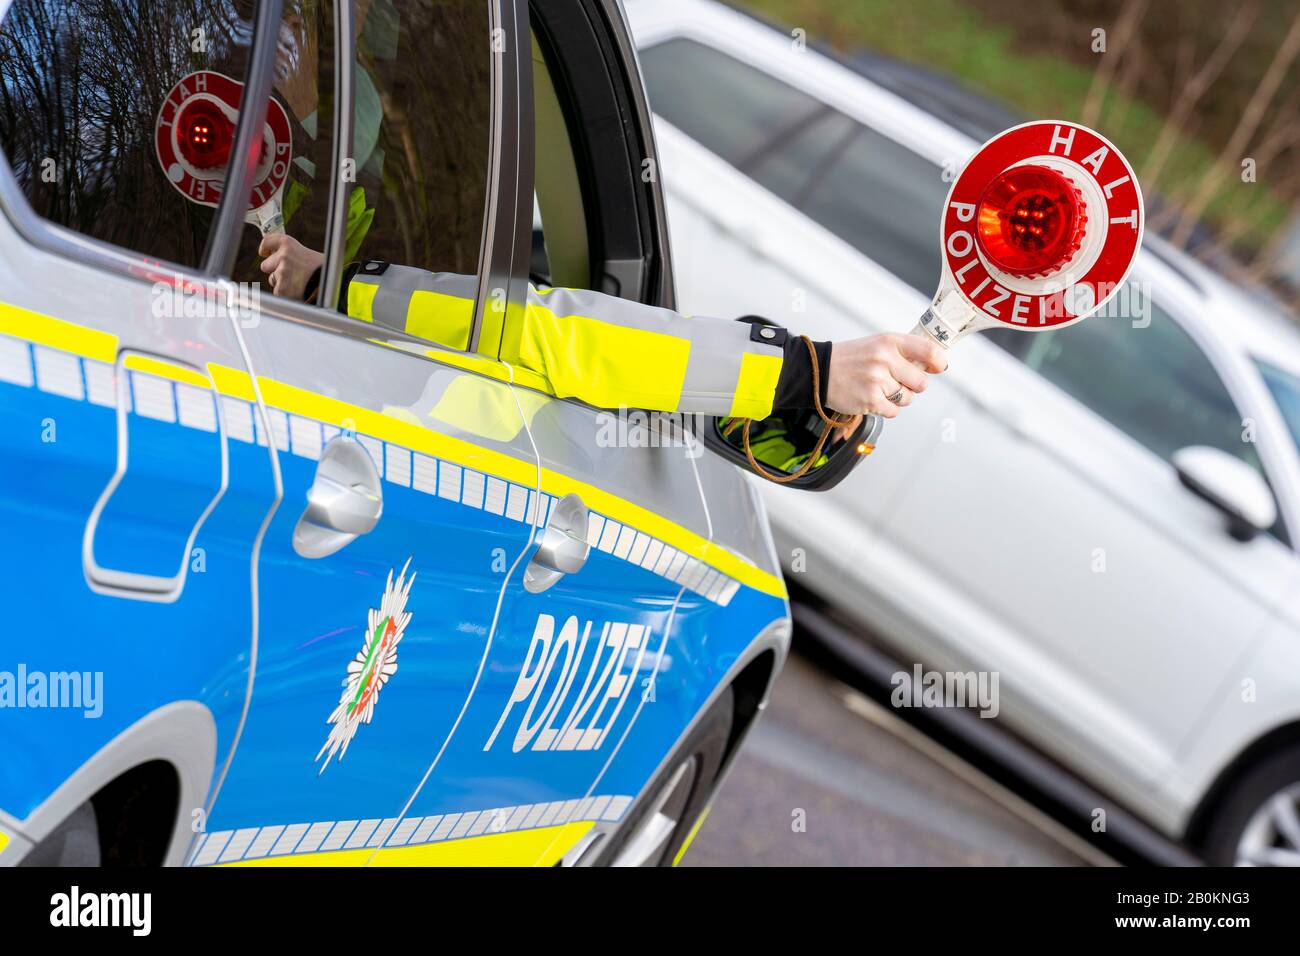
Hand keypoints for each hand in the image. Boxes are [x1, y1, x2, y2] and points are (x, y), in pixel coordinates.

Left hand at [259, 232, 322, 300]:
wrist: (332, 286)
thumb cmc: (323, 270)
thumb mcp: (307, 254)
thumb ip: (290, 254)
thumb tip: (276, 257)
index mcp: (288, 244)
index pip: (267, 242)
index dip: (265, 248)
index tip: (264, 253)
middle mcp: (283, 256)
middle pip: (265, 265)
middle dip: (274, 270)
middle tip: (289, 274)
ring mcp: (281, 273)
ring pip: (273, 280)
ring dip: (281, 283)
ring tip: (298, 284)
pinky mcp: (281, 290)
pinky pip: (278, 292)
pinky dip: (286, 294)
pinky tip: (297, 292)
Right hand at [825, 333, 948, 418]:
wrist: (819, 371)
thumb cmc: (851, 358)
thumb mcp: (877, 344)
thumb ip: (904, 352)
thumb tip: (933, 364)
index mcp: (889, 341)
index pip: (929, 351)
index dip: (938, 362)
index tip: (937, 367)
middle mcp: (884, 359)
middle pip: (921, 382)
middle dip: (912, 386)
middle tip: (896, 381)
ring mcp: (877, 380)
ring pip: (908, 398)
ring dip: (897, 398)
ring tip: (879, 388)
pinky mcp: (870, 400)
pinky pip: (894, 411)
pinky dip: (885, 409)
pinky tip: (872, 398)